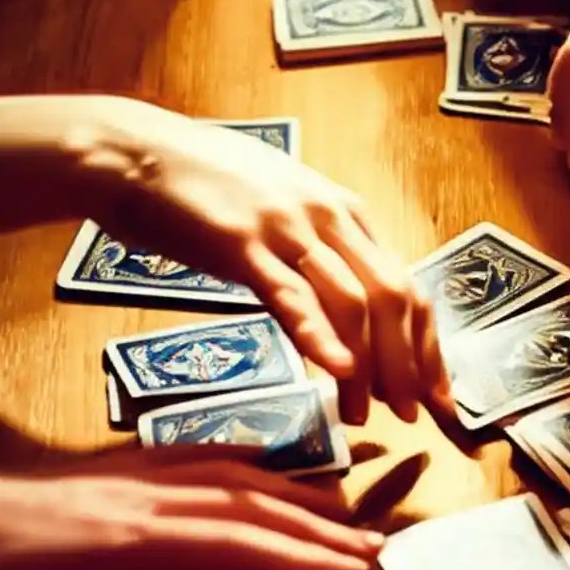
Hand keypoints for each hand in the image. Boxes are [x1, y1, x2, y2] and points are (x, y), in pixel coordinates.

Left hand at [0, 446, 380, 569]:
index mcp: (140, 542)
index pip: (245, 547)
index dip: (306, 557)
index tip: (356, 569)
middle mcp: (153, 498)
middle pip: (257, 505)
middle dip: (321, 526)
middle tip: (374, 543)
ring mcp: (140, 472)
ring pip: (237, 473)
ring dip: (296, 489)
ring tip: (345, 506)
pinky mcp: (124, 461)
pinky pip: (202, 452)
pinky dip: (246, 458)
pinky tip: (268, 464)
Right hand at [90, 99, 448, 424]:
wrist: (132, 153)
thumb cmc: (208, 188)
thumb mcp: (286, 215)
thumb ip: (323, 257)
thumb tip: (352, 320)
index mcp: (347, 213)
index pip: (408, 286)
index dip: (427, 347)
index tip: (437, 396)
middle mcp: (330, 217)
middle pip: (393, 299)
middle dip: (410, 365)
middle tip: (415, 416)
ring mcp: (287, 227)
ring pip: (352, 302)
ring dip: (367, 367)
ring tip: (366, 415)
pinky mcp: (240, 243)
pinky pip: (291, 293)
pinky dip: (319, 334)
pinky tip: (336, 370)